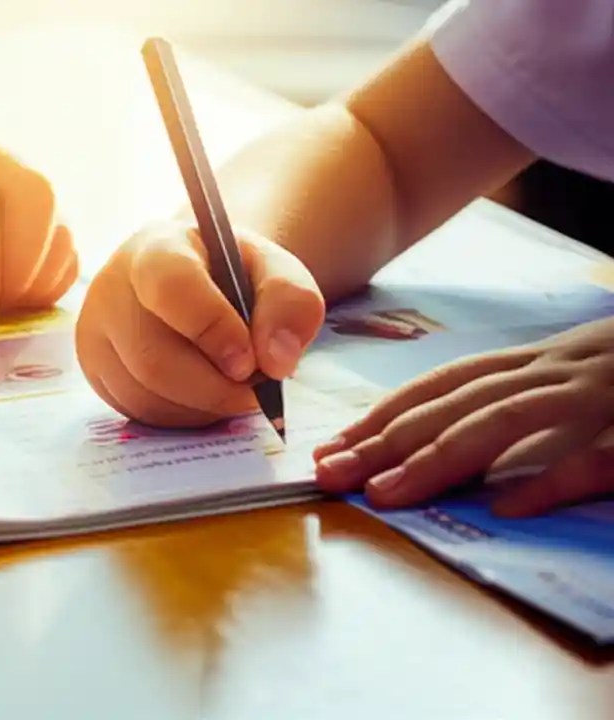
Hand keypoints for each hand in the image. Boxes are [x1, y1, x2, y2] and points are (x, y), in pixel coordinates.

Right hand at [75, 218, 324, 425]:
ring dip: (201, 407)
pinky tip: (202, 394)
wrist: (197, 280)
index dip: (211, 329)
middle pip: (152, 359)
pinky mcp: (94, 369)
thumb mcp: (276, 272)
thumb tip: (275, 362)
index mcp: (157, 249)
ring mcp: (93, 332)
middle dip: (214, 389)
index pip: (170, 287)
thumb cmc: (235, 275)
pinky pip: (137, 413)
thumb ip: (291, 303)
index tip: (250, 363)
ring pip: (145, 395)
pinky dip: (181, 416)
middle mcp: (110, 288)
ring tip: (231, 387)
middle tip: (254, 389)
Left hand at [314, 317, 613, 515]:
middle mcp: (564, 369)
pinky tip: (508, 507)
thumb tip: (479, 451)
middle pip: (456, 405)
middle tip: (327, 474)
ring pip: (507, 423)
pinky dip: (552, 479)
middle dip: (383, 440)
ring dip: (439, 459)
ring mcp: (604, 394)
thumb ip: (530, 399)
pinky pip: (598, 455)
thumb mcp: (588, 373)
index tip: (333, 443)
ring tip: (386, 494)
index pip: (447, 384)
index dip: (385, 413)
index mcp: (547, 361)